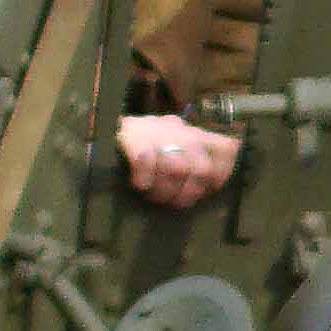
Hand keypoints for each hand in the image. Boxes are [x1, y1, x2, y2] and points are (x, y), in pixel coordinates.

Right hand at [114, 116, 242, 208]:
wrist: (104, 127)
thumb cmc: (147, 147)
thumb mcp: (176, 150)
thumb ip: (196, 164)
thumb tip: (209, 189)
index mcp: (195, 134)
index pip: (226, 149)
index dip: (221, 175)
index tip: (208, 190)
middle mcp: (181, 130)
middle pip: (201, 168)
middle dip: (188, 193)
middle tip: (174, 202)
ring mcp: (158, 131)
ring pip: (175, 168)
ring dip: (165, 191)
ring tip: (155, 197)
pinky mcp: (132, 134)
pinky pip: (145, 160)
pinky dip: (144, 178)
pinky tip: (139, 185)